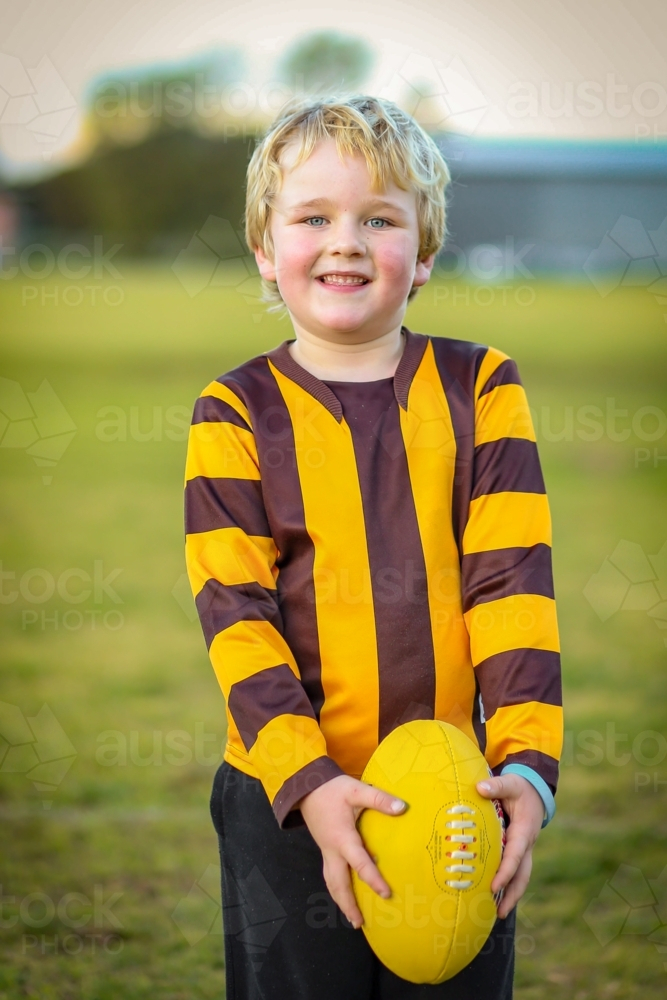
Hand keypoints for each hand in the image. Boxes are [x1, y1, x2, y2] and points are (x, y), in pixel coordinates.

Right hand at [295, 775, 406, 929]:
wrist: (306, 787)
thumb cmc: (332, 789)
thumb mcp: (356, 790)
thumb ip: (378, 799)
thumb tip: (402, 808)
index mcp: (342, 838)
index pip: (359, 863)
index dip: (373, 880)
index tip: (386, 894)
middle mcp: (332, 850)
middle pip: (339, 884)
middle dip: (348, 904)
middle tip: (360, 923)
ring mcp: (326, 851)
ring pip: (331, 882)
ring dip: (341, 900)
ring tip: (352, 917)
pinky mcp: (325, 848)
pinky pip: (330, 874)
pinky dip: (337, 888)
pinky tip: (344, 892)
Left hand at [476, 774, 544, 918]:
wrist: (535, 791)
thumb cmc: (520, 788)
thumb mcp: (511, 783)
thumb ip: (497, 786)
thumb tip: (479, 788)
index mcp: (525, 831)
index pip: (515, 855)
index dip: (505, 872)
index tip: (493, 886)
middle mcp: (527, 845)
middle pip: (522, 875)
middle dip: (512, 894)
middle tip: (498, 912)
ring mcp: (524, 850)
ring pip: (520, 877)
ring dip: (511, 894)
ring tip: (497, 913)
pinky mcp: (518, 851)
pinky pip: (514, 871)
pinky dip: (507, 885)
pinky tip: (494, 896)